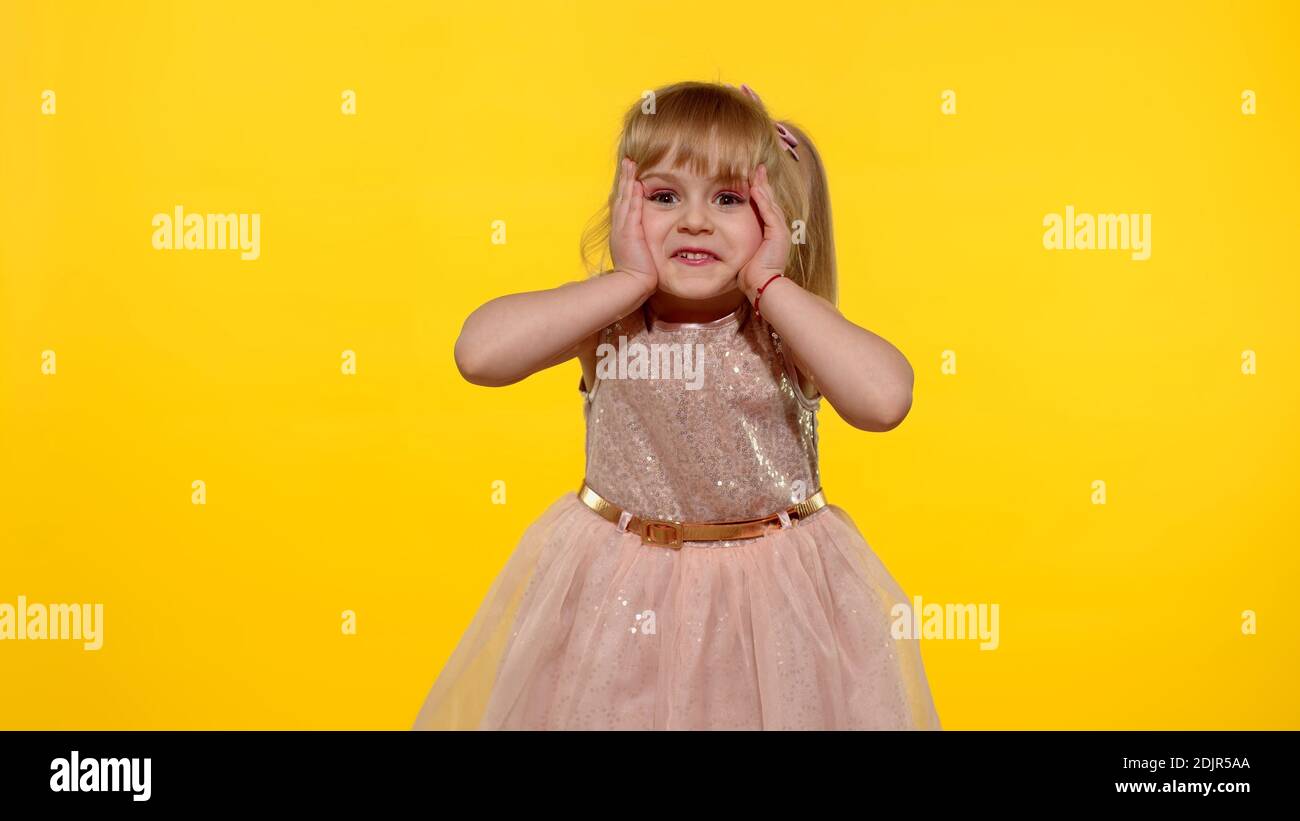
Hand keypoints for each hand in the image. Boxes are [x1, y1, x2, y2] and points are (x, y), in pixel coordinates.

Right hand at [610, 157, 658, 296]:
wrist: (630, 285)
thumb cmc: (636, 275)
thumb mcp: (637, 255)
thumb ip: (640, 243)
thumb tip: (644, 240)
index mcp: (621, 232)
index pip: (623, 205)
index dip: (625, 189)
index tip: (629, 175)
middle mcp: (619, 228)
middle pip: (621, 197)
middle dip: (624, 178)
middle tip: (628, 161)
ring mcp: (623, 229)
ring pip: (625, 199)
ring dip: (627, 181)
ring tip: (630, 165)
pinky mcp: (630, 233)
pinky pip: (632, 210)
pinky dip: (633, 196)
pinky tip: (636, 184)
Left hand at [736, 163, 790, 300]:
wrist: (762, 285)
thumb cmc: (751, 275)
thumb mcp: (743, 253)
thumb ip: (738, 241)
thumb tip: (724, 237)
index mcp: (770, 233)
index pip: (765, 207)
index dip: (759, 192)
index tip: (751, 179)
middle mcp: (777, 229)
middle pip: (769, 200)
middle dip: (763, 183)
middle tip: (757, 168)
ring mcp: (779, 230)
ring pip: (770, 202)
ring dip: (763, 186)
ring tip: (756, 172)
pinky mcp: (778, 233)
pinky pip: (769, 212)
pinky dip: (763, 199)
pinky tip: (755, 188)